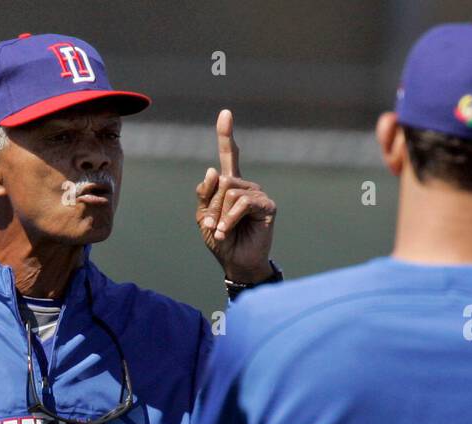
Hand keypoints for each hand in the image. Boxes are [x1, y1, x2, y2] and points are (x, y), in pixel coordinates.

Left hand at [195, 109, 276, 284]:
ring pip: (230, 192)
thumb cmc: (221, 240)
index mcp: (230, 185)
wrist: (236, 262)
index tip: (225, 113)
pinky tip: (226, 231)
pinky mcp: (267, 205)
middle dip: (212, 207)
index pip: (230, 156)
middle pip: (221, 182)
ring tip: (220, 232)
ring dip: (220, 215)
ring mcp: (257, 194)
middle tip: (211, 227)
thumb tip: (213, 170)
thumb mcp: (204, 217)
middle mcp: (245, 185)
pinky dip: (230, 218)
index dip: (226, 135)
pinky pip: (242, 203)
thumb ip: (205, 194)